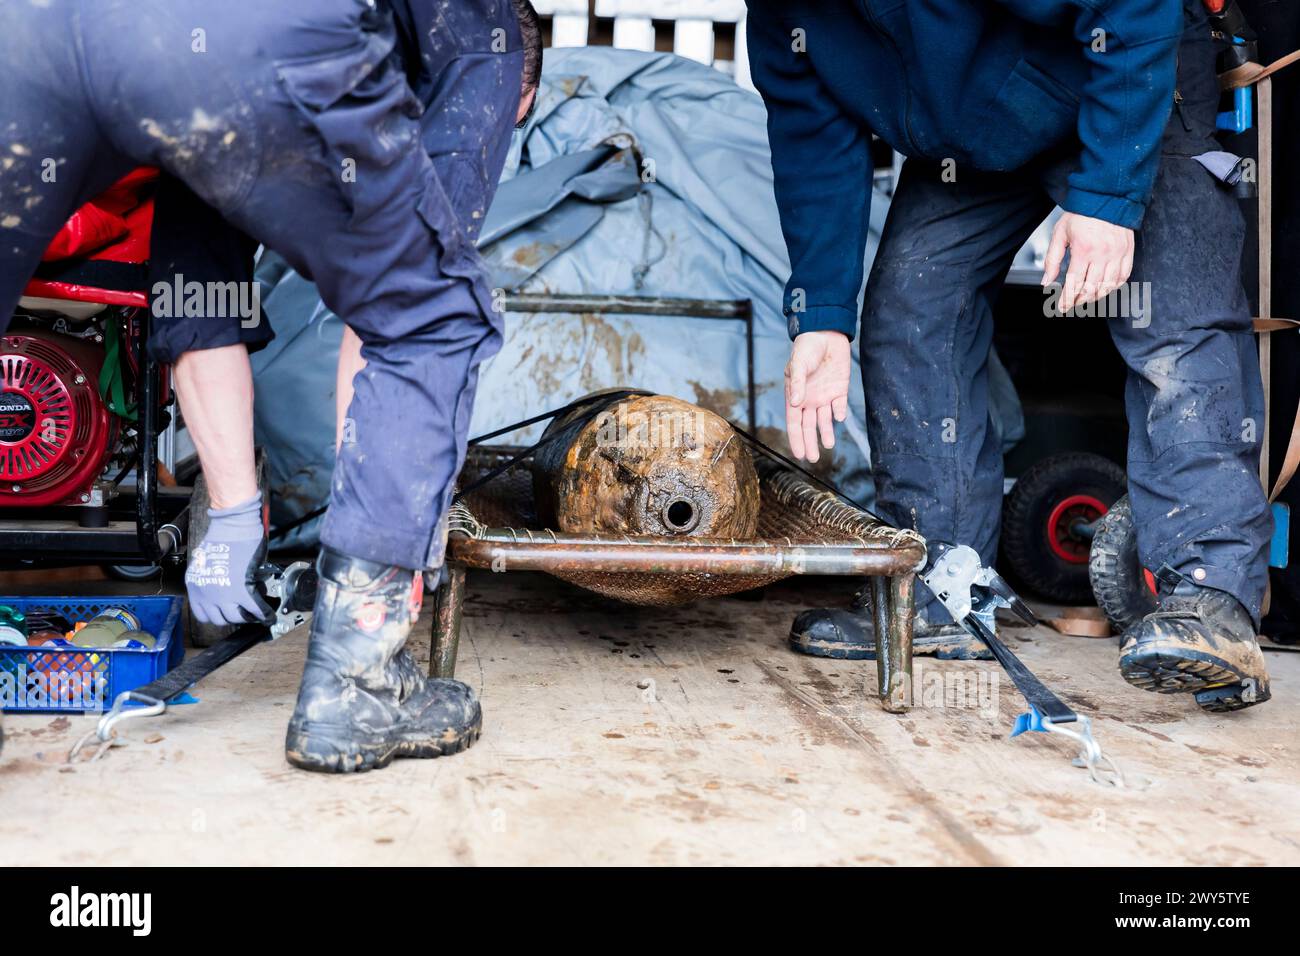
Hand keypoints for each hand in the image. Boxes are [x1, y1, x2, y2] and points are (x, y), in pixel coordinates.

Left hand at [185, 494, 273, 625]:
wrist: (232, 527)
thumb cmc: (222, 537)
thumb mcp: (208, 563)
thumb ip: (214, 578)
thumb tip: (226, 587)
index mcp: (196, 586)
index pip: (203, 614)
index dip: (217, 616)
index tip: (226, 613)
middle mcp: (206, 593)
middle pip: (220, 619)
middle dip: (233, 617)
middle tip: (243, 612)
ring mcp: (223, 594)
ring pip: (237, 617)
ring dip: (247, 616)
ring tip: (254, 611)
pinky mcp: (241, 590)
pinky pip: (254, 608)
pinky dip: (263, 614)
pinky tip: (268, 616)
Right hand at [785, 330, 850, 462]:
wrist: (826, 333)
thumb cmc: (806, 348)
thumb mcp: (798, 364)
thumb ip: (797, 383)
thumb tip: (796, 403)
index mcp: (795, 396)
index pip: (794, 423)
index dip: (796, 439)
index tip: (798, 454)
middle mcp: (810, 400)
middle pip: (809, 426)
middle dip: (810, 443)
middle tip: (813, 459)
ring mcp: (825, 396)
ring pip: (824, 420)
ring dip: (826, 433)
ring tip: (829, 445)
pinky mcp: (839, 390)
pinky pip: (839, 405)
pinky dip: (839, 412)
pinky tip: (839, 417)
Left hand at [1041, 212, 1133, 311]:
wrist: (1106, 196)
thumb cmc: (1082, 214)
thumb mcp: (1060, 234)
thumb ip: (1052, 259)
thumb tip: (1047, 281)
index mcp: (1083, 250)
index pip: (1074, 283)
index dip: (1067, 299)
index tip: (1062, 307)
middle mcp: (1102, 254)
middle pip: (1091, 288)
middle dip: (1080, 300)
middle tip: (1072, 304)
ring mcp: (1117, 253)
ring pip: (1108, 286)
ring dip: (1096, 297)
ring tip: (1086, 299)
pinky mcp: (1128, 251)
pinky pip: (1124, 276)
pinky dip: (1114, 286)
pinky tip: (1105, 289)